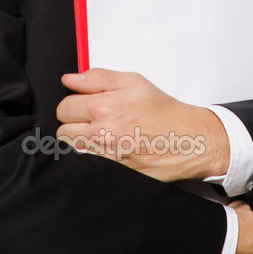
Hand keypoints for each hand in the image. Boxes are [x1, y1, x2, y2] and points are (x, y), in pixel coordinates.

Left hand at [56, 67, 229, 180]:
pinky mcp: (113, 175)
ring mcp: (107, 158)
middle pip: (63, 132)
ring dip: (81, 143)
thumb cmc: (164, 110)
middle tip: (94, 120)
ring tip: (102, 136)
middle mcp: (102, 134)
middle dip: (74, 124)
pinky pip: (87, 167)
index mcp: (105, 107)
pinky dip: (92, 159)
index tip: (84, 105)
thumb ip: (99, 78)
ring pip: (72, 151)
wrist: (189, 140)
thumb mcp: (134, 82)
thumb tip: (69, 79)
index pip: (64, 107)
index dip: (74, 104)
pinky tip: (108, 150)